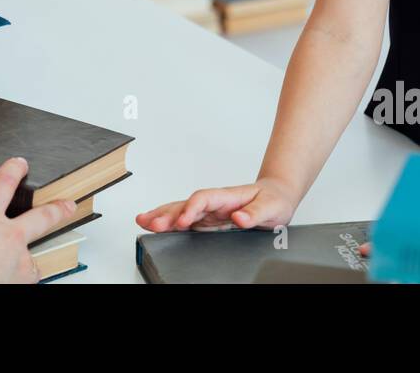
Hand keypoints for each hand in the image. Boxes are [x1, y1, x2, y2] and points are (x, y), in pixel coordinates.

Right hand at [0, 157, 75, 283]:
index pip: (2, 185)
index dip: (13, 171)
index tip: (19, 164)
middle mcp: (8, 238)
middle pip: (42, 216)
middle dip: (57, 210)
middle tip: (68, 206)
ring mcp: (18, 262)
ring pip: (29, 260)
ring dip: (22, 262)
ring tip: (7, 268)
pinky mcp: (21, 284)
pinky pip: (21, 280)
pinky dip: (12, 281)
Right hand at [135, 176, 300, 232]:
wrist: (278, 196)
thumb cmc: (275, 200)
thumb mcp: (273, 207)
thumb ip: (256, 213)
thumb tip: (239, 218)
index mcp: (228, 196)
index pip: (204, 199)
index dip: (191, 209)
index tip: (181, 221)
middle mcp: (215, 202)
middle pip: (186, 204)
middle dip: (167, 213)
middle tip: (149, 223)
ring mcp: (210, 210)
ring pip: (181, 210)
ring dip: (162, 215)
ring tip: (142, 221)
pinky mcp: (209, 219)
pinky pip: (185, 219)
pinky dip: (169, 221)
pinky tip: (155, 224)